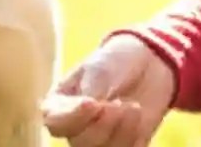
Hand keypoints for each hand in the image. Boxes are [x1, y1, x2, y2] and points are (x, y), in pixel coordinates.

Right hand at [41, 34, 173, 146]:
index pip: (55, 123)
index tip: (93, 102)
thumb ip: (92, 90)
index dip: (74, 117)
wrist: (146, 64)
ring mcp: (98, 142)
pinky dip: (135, 138)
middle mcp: (75, 129)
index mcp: (59, 106)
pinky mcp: (122, 146)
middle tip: (118, 103)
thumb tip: (89, 106)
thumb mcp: (99, 69)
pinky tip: (139, 117)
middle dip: (102, 125)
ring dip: (122, 132)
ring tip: (133, 107)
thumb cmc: (114, 63)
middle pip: (80, 143)